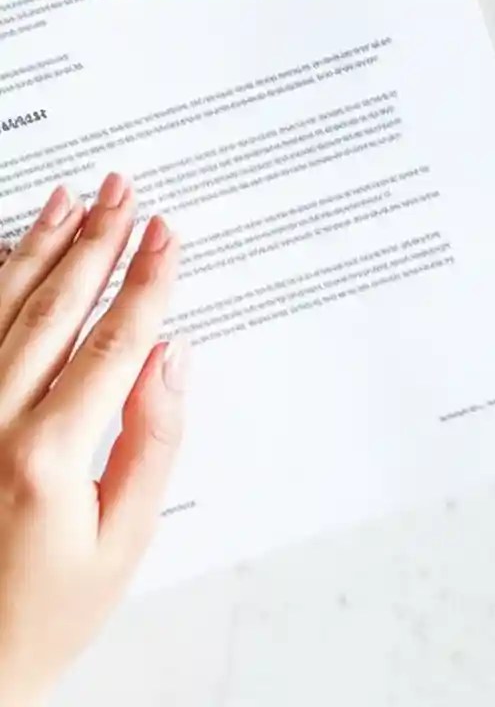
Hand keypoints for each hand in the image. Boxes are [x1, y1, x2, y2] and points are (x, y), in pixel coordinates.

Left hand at [0, 175, 185, 705]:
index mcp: (46, 454)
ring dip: (37, 249)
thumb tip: (170, 361)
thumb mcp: (122, 541)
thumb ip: (149, 443)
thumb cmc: (43, 613)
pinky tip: (6, 255)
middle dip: (95, 243)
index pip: (111, 343)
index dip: (144, 282)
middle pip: (52, 309)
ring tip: (71, 202)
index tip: (166, 233)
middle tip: (124, 190)